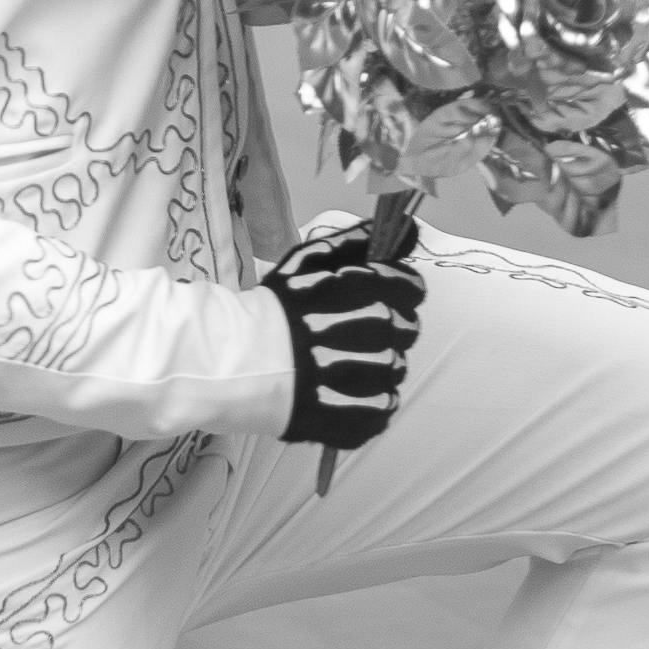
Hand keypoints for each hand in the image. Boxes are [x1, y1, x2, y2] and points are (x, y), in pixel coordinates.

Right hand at [259, 206, 426, 451]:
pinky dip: (369, 402)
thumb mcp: (313, 259)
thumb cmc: (277, 307)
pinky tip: (343, 393)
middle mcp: (375, 330)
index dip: (395, 293)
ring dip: (376, 367)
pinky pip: (384, 407)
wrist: (236, 362)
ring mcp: (370, 376)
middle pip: (407, 329)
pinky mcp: (358, 417)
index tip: (372, 301)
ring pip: (397, 369)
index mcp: (366, 288)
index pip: (412, 288)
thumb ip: (363, 241)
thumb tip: (410, 231)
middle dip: (384, 330)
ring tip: (341, 366)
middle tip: (350, 335)